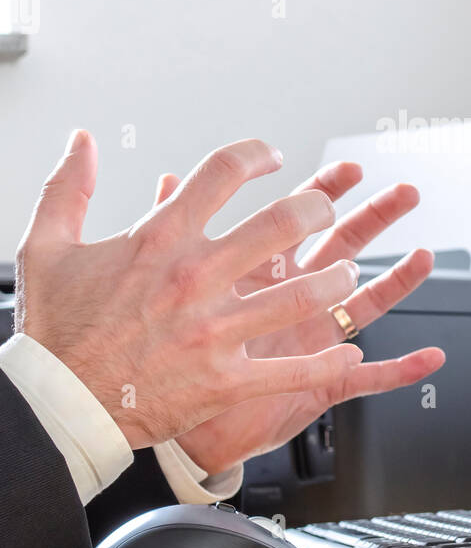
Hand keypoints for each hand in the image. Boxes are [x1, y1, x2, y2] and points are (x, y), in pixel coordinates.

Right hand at [15, 131, 364, 447]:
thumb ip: (69, 187)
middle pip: (280, 223)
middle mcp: (195, 278)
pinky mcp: (225, 380)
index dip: (255, 154)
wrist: (59, 405)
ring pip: (301, 293)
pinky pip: (293, 371)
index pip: (222, 172)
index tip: (269, 157)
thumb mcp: (46, 246)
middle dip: (317, 207)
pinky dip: (328, 364)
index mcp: (160, 239)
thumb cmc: (58, 330)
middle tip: (327, 208)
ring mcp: (215, 331)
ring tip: (347, 273)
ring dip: (336, 280)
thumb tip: (83, 142)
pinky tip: (347, 355)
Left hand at [155, 160, 445, 473]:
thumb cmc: (166, 353)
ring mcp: (309, 341)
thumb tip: (163, 180)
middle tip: (404, 192)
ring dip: (395, 282)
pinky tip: (428, 358)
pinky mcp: (315, 384)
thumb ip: (174, 232)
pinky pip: (365, 378)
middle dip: (374, 218)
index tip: (350, 169)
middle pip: (342, 250)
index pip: (299, 221)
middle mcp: (292, 302)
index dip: (325, 192)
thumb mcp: (167, 286)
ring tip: (424, 259)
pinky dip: (398, 370)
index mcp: (261, 274)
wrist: (164, 419)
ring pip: (363, 305)